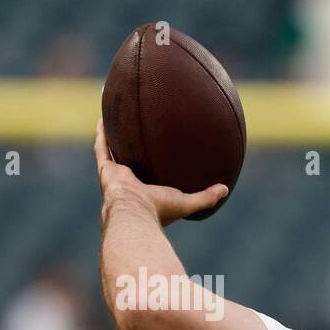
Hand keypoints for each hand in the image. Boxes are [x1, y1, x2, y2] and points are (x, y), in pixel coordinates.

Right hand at [95, 118, 226, 226]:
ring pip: (114, 152)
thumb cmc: (160, 210)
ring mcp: (116, 175)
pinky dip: (102, 133)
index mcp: (145, 192)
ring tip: (116, 120)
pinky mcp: (105, 168)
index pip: (150, 176)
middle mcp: (129, 182)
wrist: (135, 211)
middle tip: (137, 132)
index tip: (159, 153)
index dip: (153, 166)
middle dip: (133, 148)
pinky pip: (102, 147)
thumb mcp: (187, 202)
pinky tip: (104, 118)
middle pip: (131, 161)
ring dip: (115, 138)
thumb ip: (207, 197)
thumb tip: (226, 189)